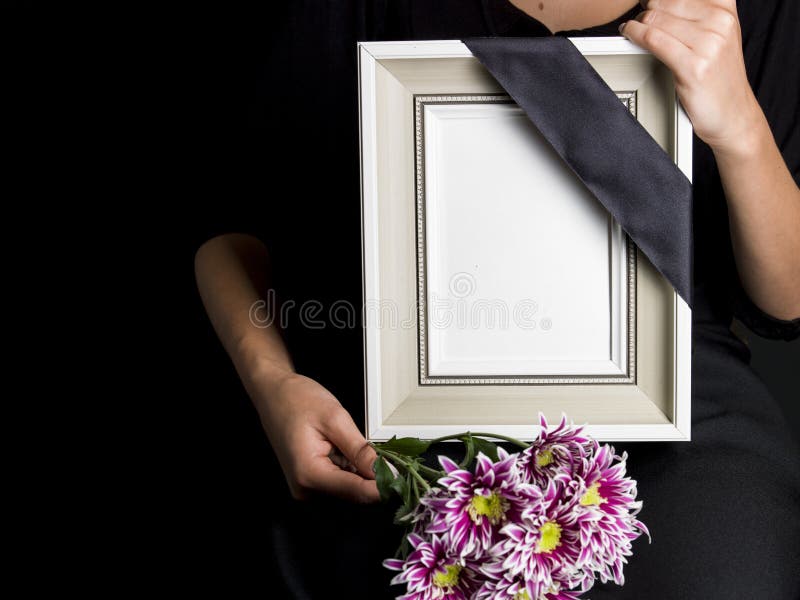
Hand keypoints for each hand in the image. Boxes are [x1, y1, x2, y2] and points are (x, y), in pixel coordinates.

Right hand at [250, 369, 379, 503]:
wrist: (273, 393)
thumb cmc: (297, 400)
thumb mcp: (335, 419)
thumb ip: (360, 450)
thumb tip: (385, 471)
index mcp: (309, 474)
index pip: (357, 492)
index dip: (384, 485)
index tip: (403, 474)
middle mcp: (305, 488)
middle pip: (354, 494)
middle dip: (374, 477)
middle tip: (388, 455)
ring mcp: (306, 487)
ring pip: (349, 488)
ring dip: (362, 472)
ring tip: (357, 444)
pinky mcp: (309, 481)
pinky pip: (339, 481)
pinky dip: (350, 468)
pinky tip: (346, 449)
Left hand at [620, 0, 764, 153]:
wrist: (733, 115)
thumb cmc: (718, 77)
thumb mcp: (717, 35)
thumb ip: (696, 15)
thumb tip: (659, 4)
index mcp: (725, 9)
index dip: (659, 0)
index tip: (648, 4)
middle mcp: (720, 22)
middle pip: (665, 2)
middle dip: (646, 9)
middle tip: (639, 19)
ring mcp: (708, 44)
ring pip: (655, 19)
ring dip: (637, 22)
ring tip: (632, 29)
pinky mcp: (693, 66)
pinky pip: (653, 39)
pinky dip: (634, 34)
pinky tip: (629, 34)